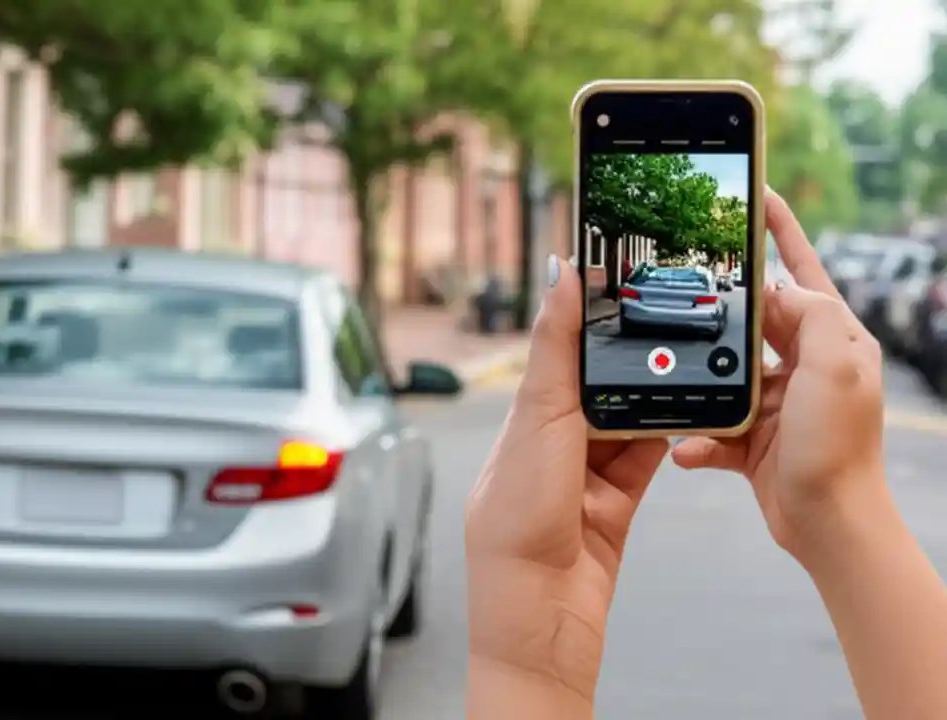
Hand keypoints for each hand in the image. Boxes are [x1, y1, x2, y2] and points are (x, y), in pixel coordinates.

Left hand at [465, 255, 667, 711]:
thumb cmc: (516, 526)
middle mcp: (550, 444)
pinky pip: (648, 455)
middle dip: (628, 354)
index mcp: (521, 422)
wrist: (541, 618)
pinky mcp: (616, 503)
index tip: (617, 271)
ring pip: (628, 416)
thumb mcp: (536, 425)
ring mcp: (584, 475)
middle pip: (596, 383)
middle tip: (668, 312)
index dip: (584, 313)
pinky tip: (690, 407)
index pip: (556, 352)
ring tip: (685, 355)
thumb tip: (559, 276)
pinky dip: (668, 432)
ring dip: (654, 393)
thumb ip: (555, 353)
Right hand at [673, 189, 886, 564]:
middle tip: (683, 284)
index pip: (803, 270)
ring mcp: (777, 401)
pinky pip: (711, 423)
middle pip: (755, 316)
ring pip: (723, 371)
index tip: (754, 197)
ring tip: (673, 376)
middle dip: (720, 305)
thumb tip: (775, 288)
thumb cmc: (838, 448)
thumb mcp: (836, 365)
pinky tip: (686, 445)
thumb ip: (811, 314)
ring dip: (698, 382)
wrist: (827, 524)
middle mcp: (806, 365)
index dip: (779, 232)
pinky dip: (695, 436)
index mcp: (834, 339)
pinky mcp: (752, 437)